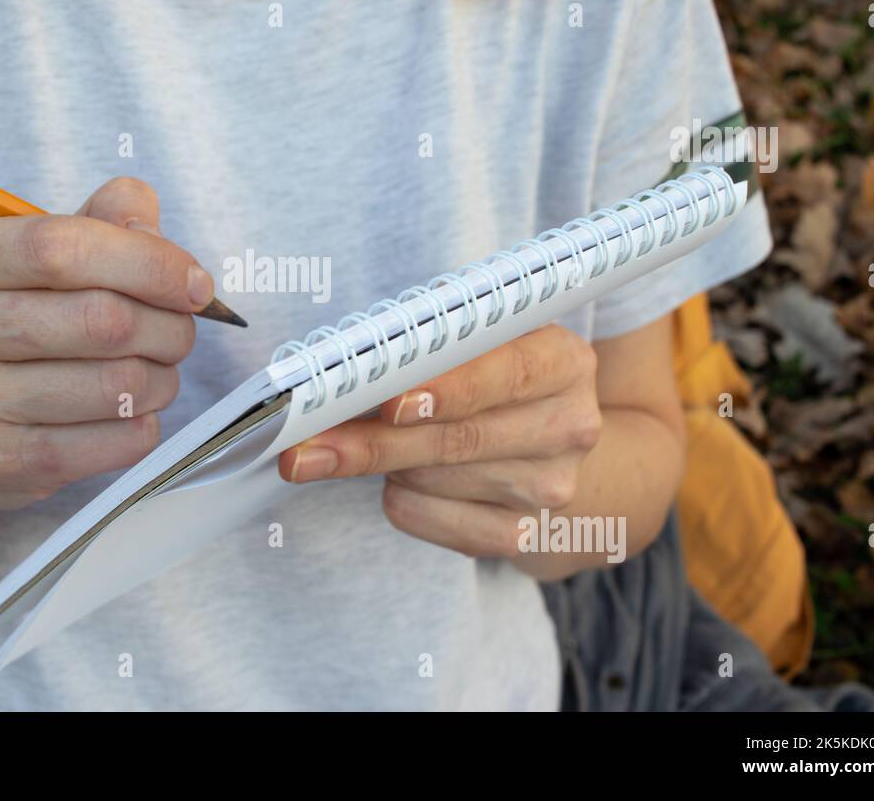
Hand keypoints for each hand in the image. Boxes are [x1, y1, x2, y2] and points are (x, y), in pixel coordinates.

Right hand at [0, 177, 213, 517]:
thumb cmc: (9, 331)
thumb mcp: (35, 260)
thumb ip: (102, 223)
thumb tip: (157, 238)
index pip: (64, 248)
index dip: (148, 262)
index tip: (194, 284)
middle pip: (104, 320)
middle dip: (169, 326)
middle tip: (179, 332)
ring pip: (120, 384)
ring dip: (162, 378)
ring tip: (152, 373)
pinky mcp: (5, 462)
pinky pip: (118, 439)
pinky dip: (145, 423)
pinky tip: (128, 413)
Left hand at [278, 325, 603, 556]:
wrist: (544, 435)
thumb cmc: (487, 369)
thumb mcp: (476, 338)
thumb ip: (429, 343)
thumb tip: (344, 372)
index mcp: (564, 362)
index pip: (507, 373)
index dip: (446, 389)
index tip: (387, 404)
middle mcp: (569, 426)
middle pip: (460, 439)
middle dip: (373, 442)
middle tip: (303, 447)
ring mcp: (550, 487)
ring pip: (436, 480)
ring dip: (379, 464)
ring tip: (346, 444)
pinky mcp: (521, 534)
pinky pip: (433, 521)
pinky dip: (401, 499)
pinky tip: (400, 477)